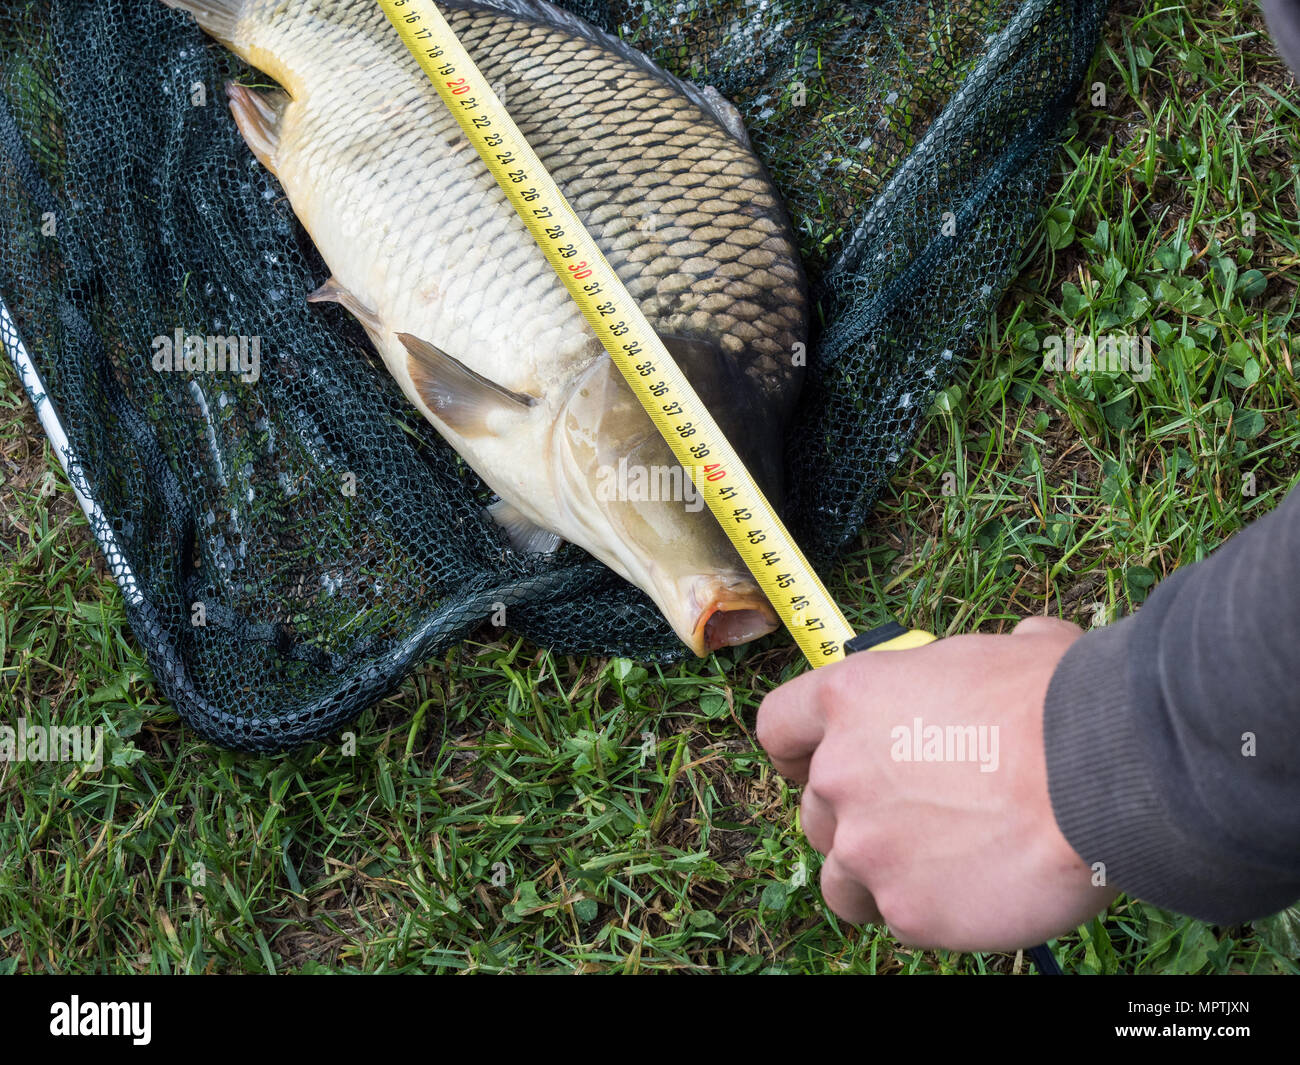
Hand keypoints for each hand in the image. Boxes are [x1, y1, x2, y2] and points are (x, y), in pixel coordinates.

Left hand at [756, 617, 1116, 951]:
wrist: (1103, 774)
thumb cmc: (1059, 701)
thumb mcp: (1006, 647)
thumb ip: (974, 664)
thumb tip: (1022, 643)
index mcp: (850, 698)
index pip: (778, 727)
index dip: (796, 753)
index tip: (814, 767)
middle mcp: (839, 772)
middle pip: (814, 810)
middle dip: (852, 817)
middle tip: (911, 820)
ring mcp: (865, 847)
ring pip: (842, 879)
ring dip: (876, 874)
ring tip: (938, 867)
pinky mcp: (905, 910)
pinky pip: (899, 918)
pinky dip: (930, 911)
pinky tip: (977, 890)